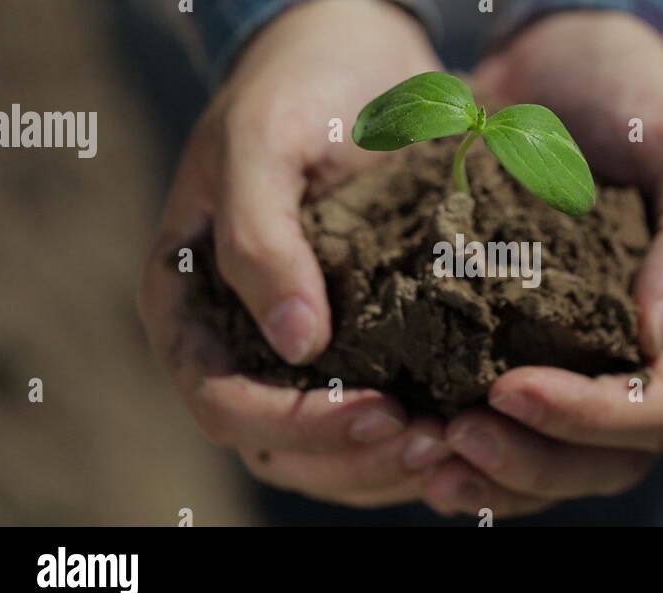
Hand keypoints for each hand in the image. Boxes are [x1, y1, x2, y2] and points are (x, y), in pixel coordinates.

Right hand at [138, 0, 452, 507]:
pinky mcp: (366, 342)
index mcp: (194, 307)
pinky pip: (380, 417)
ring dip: (392, 462)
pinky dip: (421, 433)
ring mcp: (306, 350)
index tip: (379, 411)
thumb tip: (294, 344)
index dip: (296, 425)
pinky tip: (468, 420)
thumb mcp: (260, 143)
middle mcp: (244, 343)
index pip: (226, 403)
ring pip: (333, 451)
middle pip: (282, 448)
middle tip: (435, 440)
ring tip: (458, 439)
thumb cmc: (295, 89)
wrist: (358, 61)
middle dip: (355, 456)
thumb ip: (258, 240)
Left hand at [423, 11, 662, 516]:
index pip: (660, 406)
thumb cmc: (640, 97)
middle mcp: (643, 360)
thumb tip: (662, 335)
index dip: (591, 416)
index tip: (510, 390)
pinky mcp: (526, 351)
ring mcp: (585, 363)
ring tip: (425, 459)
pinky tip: (417, 440)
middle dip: (531, 461)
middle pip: (606, 458)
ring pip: (555, 460)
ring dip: (492, 473)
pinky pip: (510, 426)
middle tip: (454, 439)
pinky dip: (468, 447)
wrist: (559, 69)